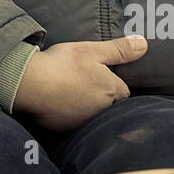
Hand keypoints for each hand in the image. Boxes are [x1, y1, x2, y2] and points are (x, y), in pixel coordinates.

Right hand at [12, 35, 148, 130]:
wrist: (29, 84)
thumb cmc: (62, 64)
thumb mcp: (92, 50)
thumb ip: (119, 49)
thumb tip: (144, 45)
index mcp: (111, 91)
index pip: (123, 91)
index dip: (114, 81)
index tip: (104, 74)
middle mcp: (101, 111)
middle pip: (109, 104)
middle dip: (102, 95)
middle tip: (85, 80)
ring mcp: (83, 122)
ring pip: (91, 114)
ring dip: (85, 105)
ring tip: (71, 90)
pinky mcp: (65, 129)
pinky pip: (73, 121)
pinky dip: (69, 113)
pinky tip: (58, 101)